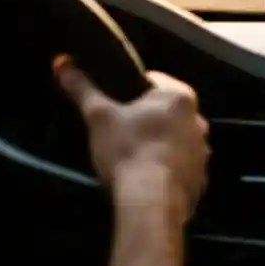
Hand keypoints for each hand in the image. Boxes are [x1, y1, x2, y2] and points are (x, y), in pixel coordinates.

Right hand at [53, 56, 208, 222]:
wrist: (150, 202)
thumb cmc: (127, 149)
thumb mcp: (99, 117)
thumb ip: (83, 89)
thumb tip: (61, 62)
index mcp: (179, 97)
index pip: (153, 81)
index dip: (131, 91)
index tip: (115, 107)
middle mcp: (198, 121)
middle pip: (166, 112)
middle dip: (147, 119)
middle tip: (121, 132)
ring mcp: (203, 153)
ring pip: (175, 140)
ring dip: (159, 145)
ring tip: (133, 158)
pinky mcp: (200, 180)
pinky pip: (181, 168)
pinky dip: (167, 170)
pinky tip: (147, 179)